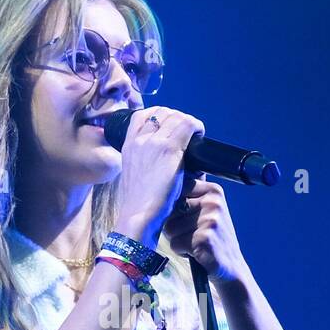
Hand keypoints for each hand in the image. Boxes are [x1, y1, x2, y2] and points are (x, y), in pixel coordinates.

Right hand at [112, 107, 205, 246]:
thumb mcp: (137, 177)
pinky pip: (187, 125)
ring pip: (176, 116)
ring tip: (195, 135)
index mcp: (128, 146)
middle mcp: (139, 140)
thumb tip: (171, 161)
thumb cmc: (141, 205)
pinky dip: (197, 127)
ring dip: (188, 122)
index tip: (170, 126)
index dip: (160, 116)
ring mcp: (153, 143)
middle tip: (187, 132)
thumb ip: (147, 164)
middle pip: (161, 112)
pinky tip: (201, 135)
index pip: (142, 116)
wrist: (139, 217)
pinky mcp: (169, 150)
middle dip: (176, 117)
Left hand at [163, 173, 249, 283]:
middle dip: (174, 226)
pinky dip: (181, 251)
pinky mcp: (204, 238)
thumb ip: (186, 196)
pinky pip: (175, 243)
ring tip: (195, 243)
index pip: (174, 190)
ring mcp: (210, 219)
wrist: (231, 267)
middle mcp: (213, 201)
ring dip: (177, 240)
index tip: (186, 219)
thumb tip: (156, 182)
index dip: (172, 209)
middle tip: (193, 234)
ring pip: (169, 228)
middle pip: (169, 210)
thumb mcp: (205, 211)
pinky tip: (197, 253)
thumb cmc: (211, 238)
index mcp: (213, 190)